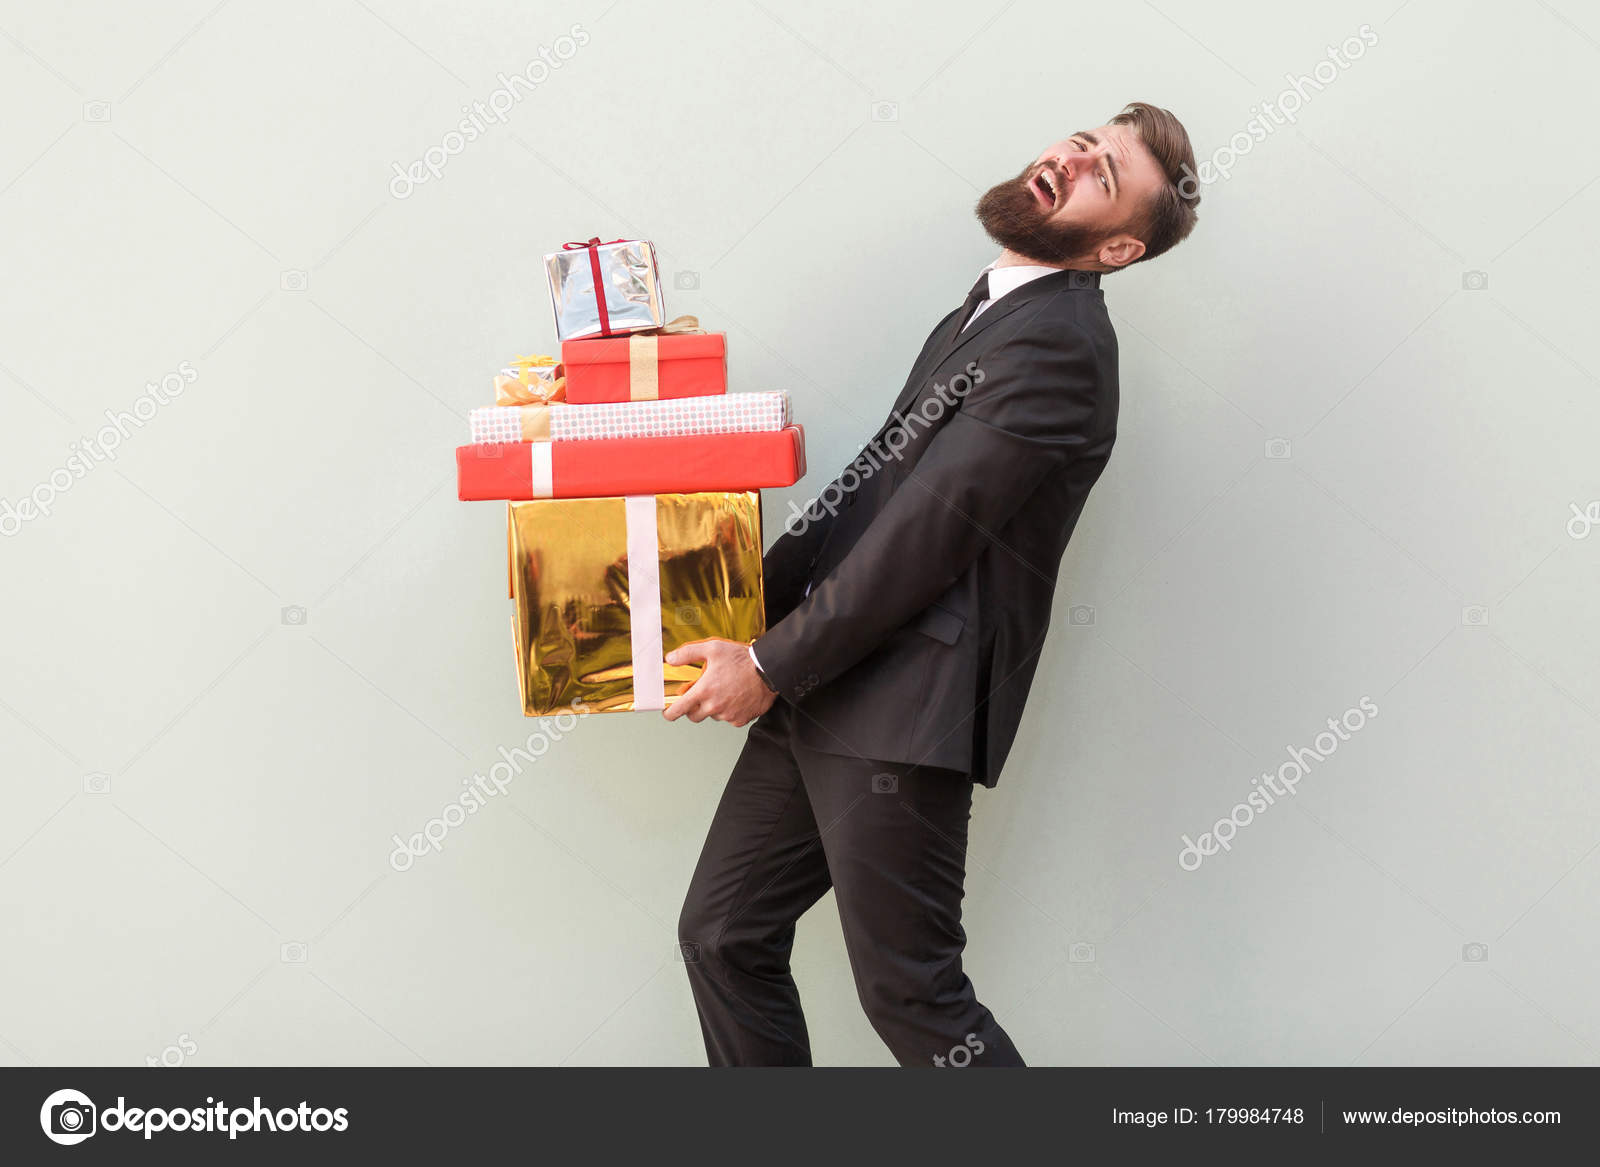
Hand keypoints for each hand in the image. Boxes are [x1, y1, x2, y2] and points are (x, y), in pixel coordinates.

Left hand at [661, 638, 776, 726]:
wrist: (768, 670)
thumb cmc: (742, 660)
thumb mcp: (712, 648)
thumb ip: (688, 653)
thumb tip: (671, 659)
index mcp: (704, 691)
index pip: (678, 709)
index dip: (670, 713)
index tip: (668, 713)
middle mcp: (714, 706)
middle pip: (694, 716)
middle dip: (693, 708)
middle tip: (701, 695)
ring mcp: (728, 715)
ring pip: (712, 716)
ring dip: (713, 707)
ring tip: (724, 691)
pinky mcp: (740, 720)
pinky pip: (729, 719)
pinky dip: (729, 711)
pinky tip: (735, 697)